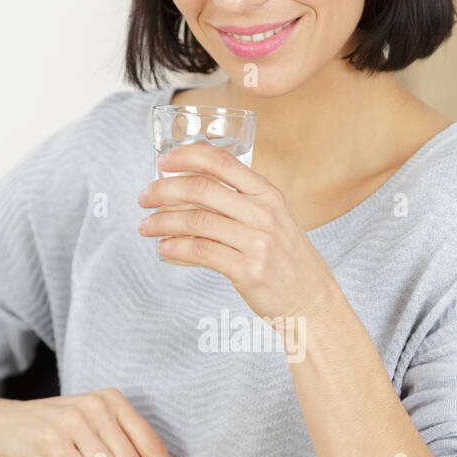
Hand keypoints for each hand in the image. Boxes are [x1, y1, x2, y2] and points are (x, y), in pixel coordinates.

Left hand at [137, 141, 336, 326]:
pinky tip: (164, 248)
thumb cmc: (287, 261)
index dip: (186, 156)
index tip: (163, 161)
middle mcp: (263, 213)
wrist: (312, 300)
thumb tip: (189, 192)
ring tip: (146, 226)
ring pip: (196, 221)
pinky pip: (201, 252)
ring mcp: (257, 242)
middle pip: (201, 189)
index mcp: (268, 194)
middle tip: (144, 198)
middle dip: (163, 190)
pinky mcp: (248, 271)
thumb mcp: (274, 220)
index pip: (222, 161)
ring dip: (162, 222)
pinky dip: (176, 248)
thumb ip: (242, 203)